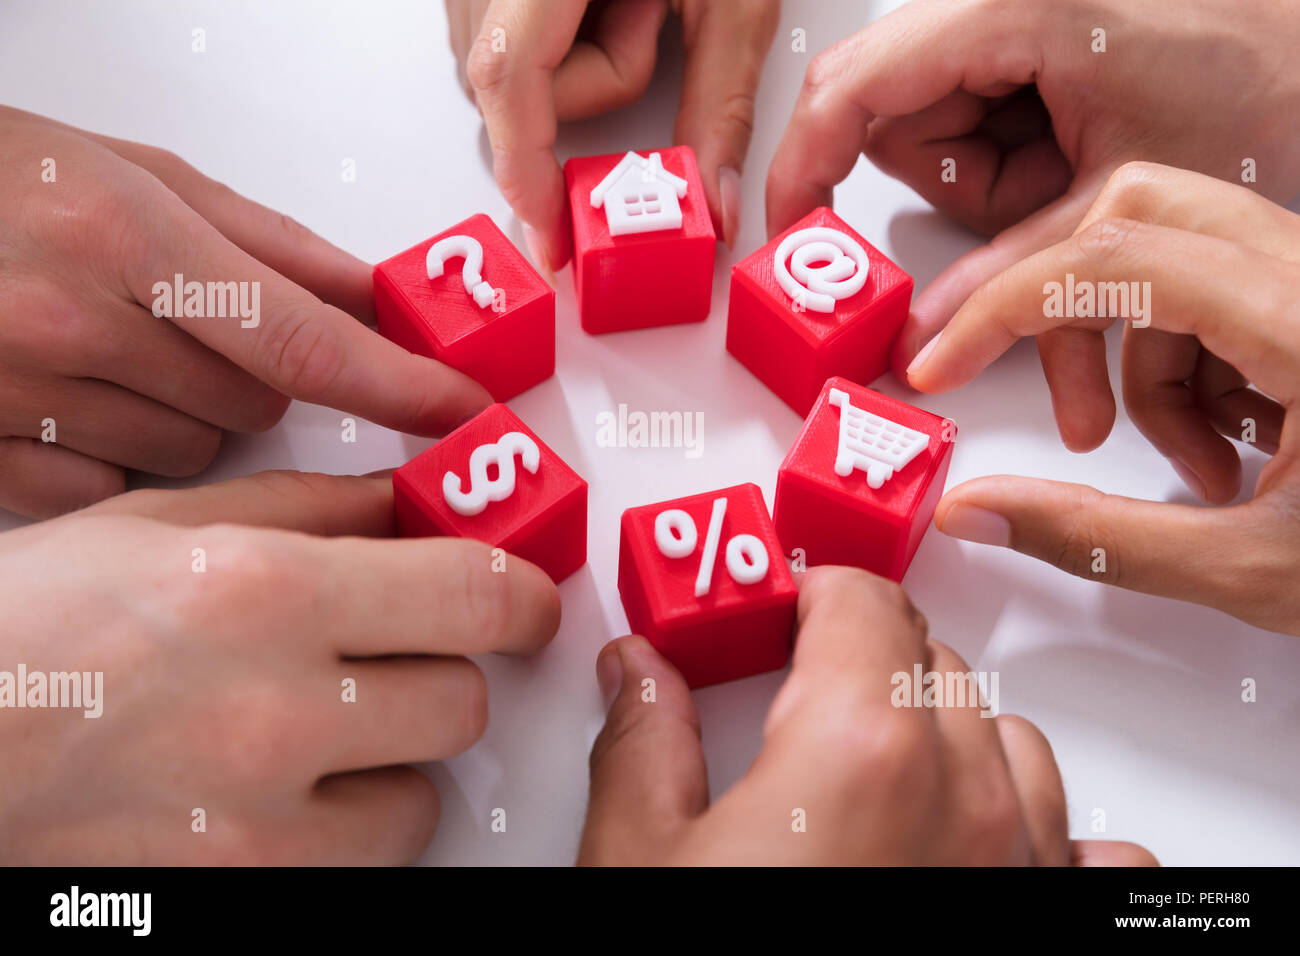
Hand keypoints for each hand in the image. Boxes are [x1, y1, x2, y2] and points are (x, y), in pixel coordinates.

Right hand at [0, 106, 491, 518]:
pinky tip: (67, 400)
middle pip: (255, 409)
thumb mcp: (135, 176)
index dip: (398, 386)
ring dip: (185, 416)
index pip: (305, 341)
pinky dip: (116, 454)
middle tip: (193, 331)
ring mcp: (19, 399)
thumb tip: (374, 297)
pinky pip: (113, 487)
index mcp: (123, 234)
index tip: (462, 414)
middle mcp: (70, 322)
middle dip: (256, 383)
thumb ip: (268, 245)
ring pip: (192, 455)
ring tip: (114, 355)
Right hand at [0, 470, 559, 863]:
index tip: (526, 601)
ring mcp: (257, 818)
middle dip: (441, 672)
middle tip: (388, 658)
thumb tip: (411, 503)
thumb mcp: (163, 527)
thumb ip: (311, 509)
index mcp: (261, 590)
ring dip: (397, 758)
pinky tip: (289, 790)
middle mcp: (273, 708)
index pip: (474, 594)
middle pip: (463, 699)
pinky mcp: (242, 888)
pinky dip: (352, 827)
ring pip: (425, 794)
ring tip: (322, 730)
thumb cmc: (30, 630)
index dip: (524, 596)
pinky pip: (366, 861)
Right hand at [450, 0, 779, 266]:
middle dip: (588, 85)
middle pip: (510, 82)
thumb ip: (721, 103)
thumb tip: (711, 205)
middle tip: (648, 19)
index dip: (526, 170)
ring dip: (575, 59)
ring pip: (503, 64)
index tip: (552, 234)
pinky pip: (499, 34)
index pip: (509, 76)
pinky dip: (557, 36)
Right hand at [579, 566, 1153, 864]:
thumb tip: (639, 671)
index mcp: (858, 748)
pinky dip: (1041, 829)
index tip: (781, 603)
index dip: (811, 588)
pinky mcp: (1037, 919)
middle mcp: (963, 797)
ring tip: (870, 763)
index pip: (861, 601)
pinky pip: (1083, 847)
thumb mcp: (640, 859)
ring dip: (944, 728)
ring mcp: (1017, 868)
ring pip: (1007, 736)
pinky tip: (982, 841)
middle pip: (929, 657)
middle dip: (861, 654)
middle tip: (795, 680)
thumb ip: (644, 738)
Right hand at [764, 0, 1299, 374]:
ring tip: (1086, 190)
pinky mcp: (1043, 60)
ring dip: (1006, 199)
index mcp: (1015, 7)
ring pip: (948, 142)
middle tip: (1031, 210)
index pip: (851, 88)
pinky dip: (1029, 185)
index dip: (804, 168)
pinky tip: (1085, 182)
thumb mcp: (1119, 198)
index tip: (789, 236)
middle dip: (964, 194)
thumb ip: (1007, 272)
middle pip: (902, 125)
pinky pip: (992, 139)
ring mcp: (1024, 32)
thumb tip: (925, 336)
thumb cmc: (1272, 93)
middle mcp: (1006, 8)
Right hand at [908, 163, 1299, 634]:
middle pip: (1135, 212)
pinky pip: (1214, 299)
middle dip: (1062, 306)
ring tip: (1188, 463)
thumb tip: (979, 509)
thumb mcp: (1252, 569)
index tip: (942, 362)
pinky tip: (1229, 451)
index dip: (1004, 308)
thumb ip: (1093, 538)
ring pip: (1169, 256)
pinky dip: (1187, 371)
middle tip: (1035, 384)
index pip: (1113, 260)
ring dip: (1137, 357)